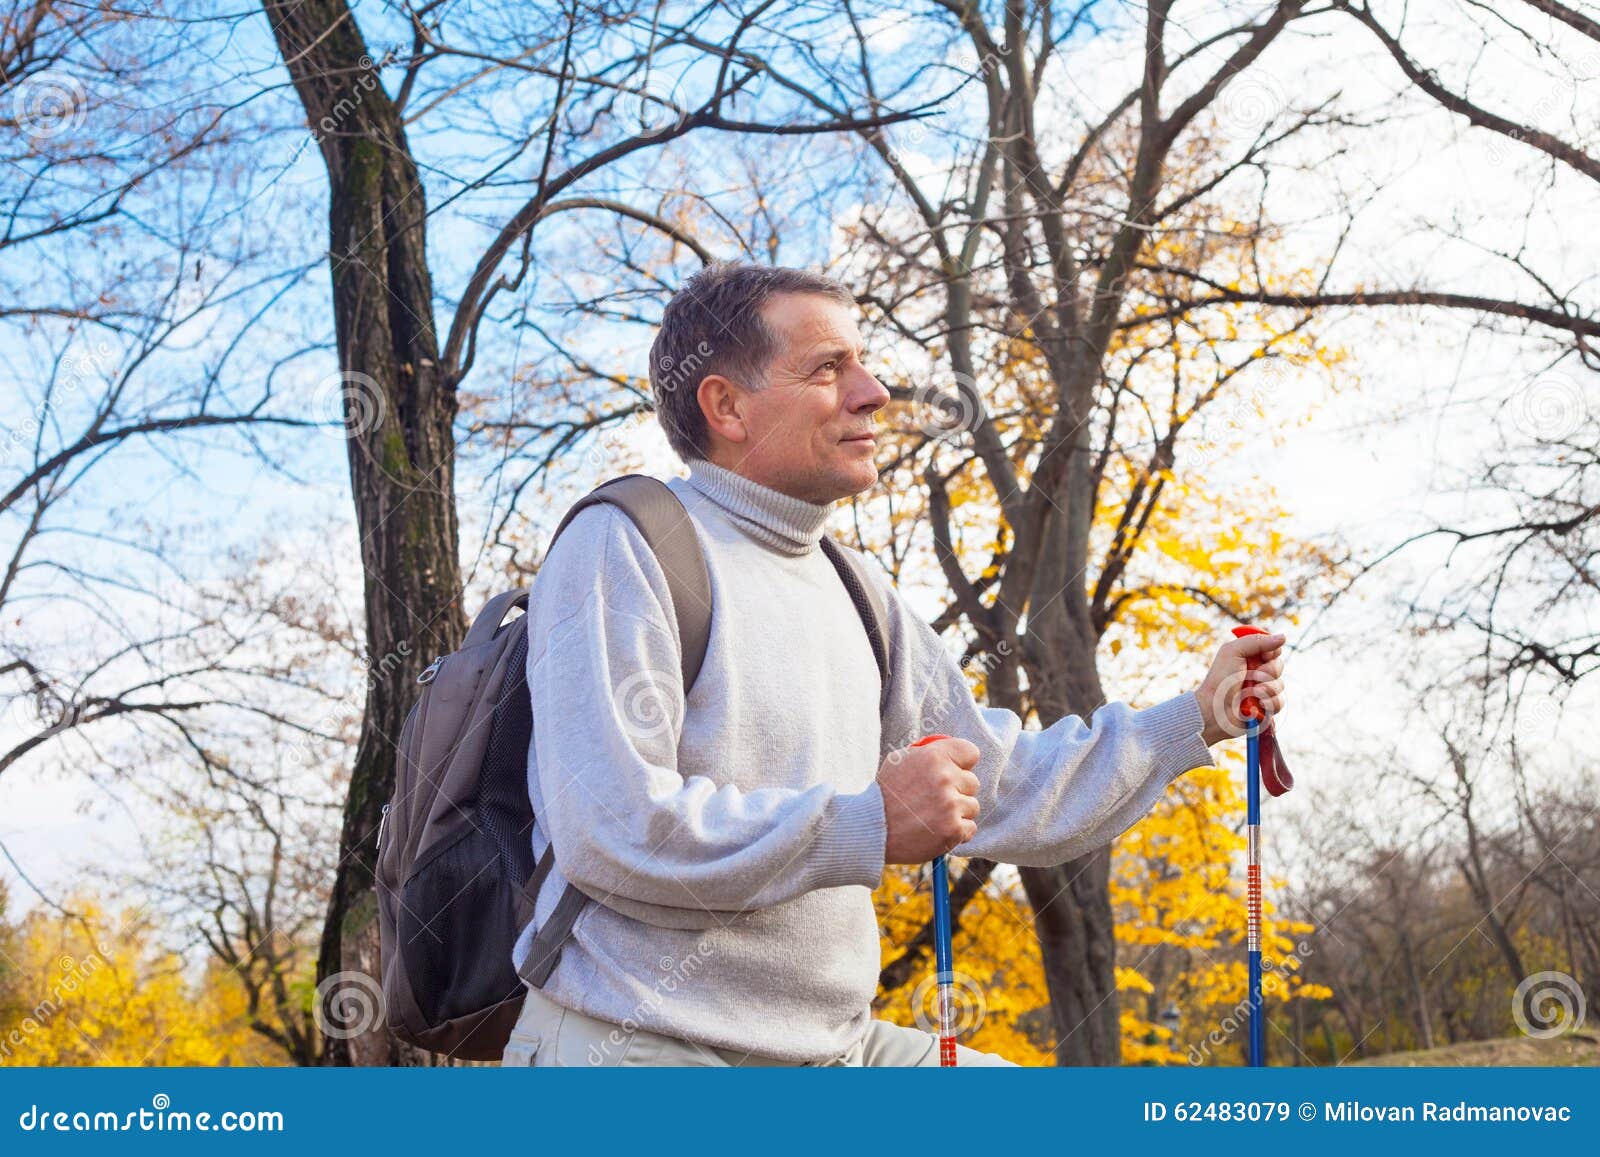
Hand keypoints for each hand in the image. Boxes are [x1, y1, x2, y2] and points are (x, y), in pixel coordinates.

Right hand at [876, 736, 980, 862]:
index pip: (971, 752)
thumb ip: (929, 755)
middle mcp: (945, 778)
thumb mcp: (900, 761)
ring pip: (972, 806)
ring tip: (933, 816)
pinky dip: (956, 831)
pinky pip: (970, 828)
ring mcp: (951, 805)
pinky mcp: (953, 830)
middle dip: (958, 790)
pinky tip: (937, 830)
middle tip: (936, 799)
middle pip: (972, 782)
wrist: (870, 828)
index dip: (963, 763)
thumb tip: (954, 756)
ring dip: (958, 812)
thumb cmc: (886, 794)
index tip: (956, 770)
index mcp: (934, 756)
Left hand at [1196, 631, 1287, 745]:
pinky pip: (1279, 702)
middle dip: (1267, 672)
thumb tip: (1283, 637)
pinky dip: (1269, 703)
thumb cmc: (1219, 680)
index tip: (1263, 657)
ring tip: (1251, 693)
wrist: (1214, 710)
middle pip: (1279, 666)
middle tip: (1252, 676)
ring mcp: (1262, 690)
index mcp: (1249, 658)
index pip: (1273, 650)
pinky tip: (1257, 705)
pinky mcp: (1265, 707)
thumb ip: (1257, 641)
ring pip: (1280, 685)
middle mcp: (1257, 672)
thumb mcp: (1233, 652)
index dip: (1272, 653)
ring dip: (1266, 689)